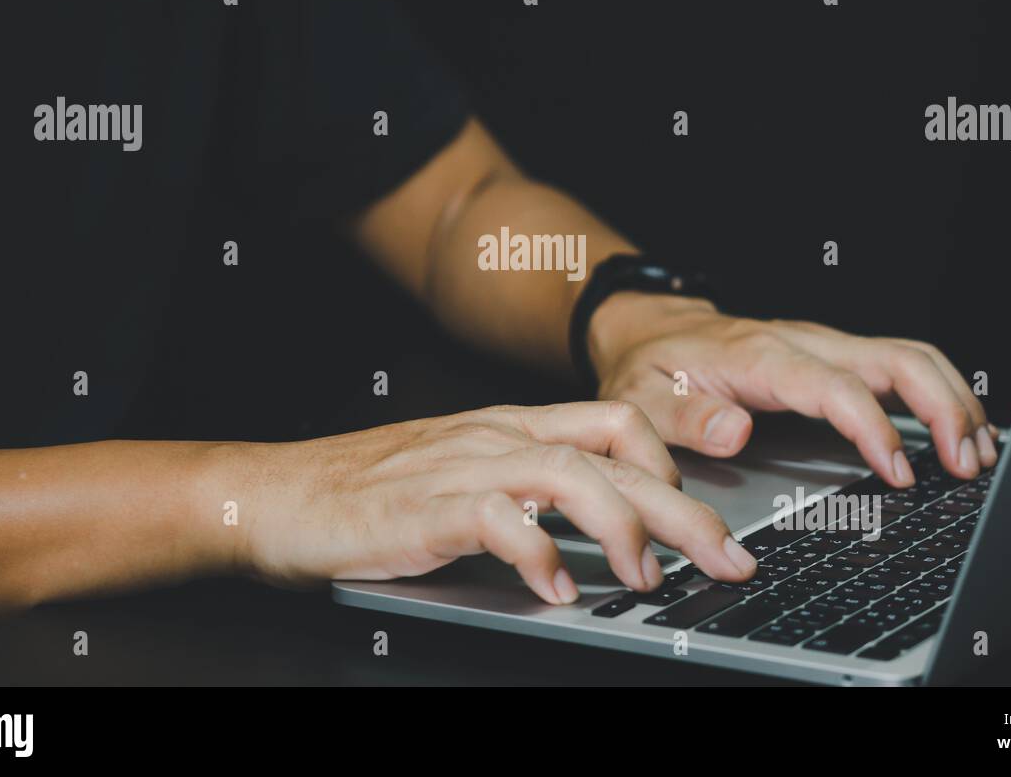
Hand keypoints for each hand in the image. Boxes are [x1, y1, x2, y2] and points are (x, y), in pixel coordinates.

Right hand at [219, 403, 757, 604]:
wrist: (281, 494)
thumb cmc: (369, 493)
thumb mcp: (460, 476)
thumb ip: (522, 493)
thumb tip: (584, 536)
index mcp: (510, 428)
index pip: (616, 421)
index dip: (670, 463)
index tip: (696, 512)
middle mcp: (498, 438)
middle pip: (617, 456)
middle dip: (687, 510)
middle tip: (729, 559)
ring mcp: (465, 467)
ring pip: (575, 476)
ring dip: (625, 529)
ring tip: (646, 578)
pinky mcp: (430, 507)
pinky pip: (504, 522)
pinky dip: (541, 556)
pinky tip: (557, 589)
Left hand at [588, 292, 998, 485]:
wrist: (652, 330)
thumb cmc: (652, 367)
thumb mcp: (645, 397)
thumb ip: (684, 418)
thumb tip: (733, 433)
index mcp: (762, 357)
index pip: (835, 387)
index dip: (874, 428)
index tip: (902, 472)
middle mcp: (803, 343)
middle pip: (896, 359)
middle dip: (943, 408)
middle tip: (967, 464)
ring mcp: (825, 347)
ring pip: (910, 358)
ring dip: (954, 402)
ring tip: (979, 454)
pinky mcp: (836, 357)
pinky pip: (901, 368)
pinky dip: (941, 395)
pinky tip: (962, 431)